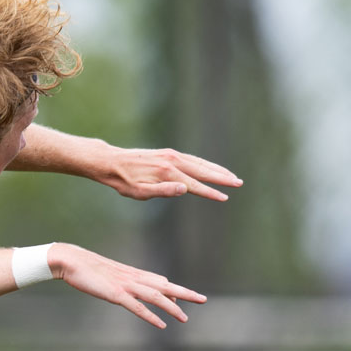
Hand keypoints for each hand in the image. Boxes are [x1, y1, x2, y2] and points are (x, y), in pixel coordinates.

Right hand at [52, 243, 205, 328]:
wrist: (70, 260)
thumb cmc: (85, 267)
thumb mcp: (106, 273)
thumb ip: (120, 280)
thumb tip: (129, 287)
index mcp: (131, 273)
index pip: (159, 281)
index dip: (173, 290)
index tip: (185, 298)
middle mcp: (133, 278)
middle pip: (165, 286)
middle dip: (186, 293)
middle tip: (203, 299)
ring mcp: (125, 286)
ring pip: (155, 296)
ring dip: (172, 307)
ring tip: (185, 318)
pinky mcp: (115, 294)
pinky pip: (137, 307)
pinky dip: (150, 316)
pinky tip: (161, 324)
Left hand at [100, 147, 241, 201]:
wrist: (111, 162)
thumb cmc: (124, 182)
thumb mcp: (140, 192)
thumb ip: (164, 191)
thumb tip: (185, 189)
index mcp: (166, 173)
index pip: (194, 185)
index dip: (210, 192)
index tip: (224, 198)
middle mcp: (172, 161)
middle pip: (203, 170)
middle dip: (222, 177)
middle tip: (239, 183)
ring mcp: (171, 155)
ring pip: (200, 163)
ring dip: (217, 169)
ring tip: (232, 176)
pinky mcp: (168, 152)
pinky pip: (192, 158)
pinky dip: (205, 163)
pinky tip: (212, 168)